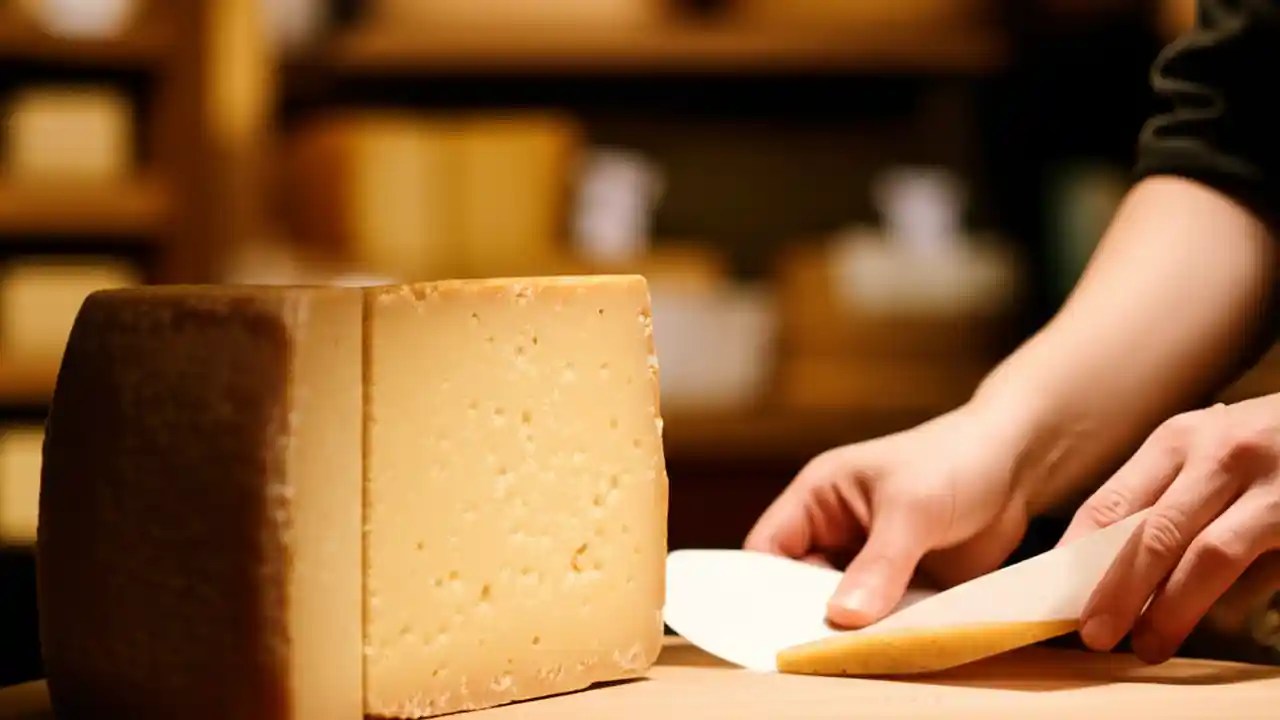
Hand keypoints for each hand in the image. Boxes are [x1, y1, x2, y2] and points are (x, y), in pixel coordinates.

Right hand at [744, 404, 1032, 627]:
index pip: (768, 548)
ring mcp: (869, 563)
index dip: (763, 584)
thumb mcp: (911, 507)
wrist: (1020, 464)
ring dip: (850, 630)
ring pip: (841, 608)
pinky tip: (890, 649)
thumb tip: (843, 617)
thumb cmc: (956, 459)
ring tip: (856, 651)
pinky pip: (881, 619)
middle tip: (820, 645)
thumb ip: (878, 563)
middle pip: (800, 586)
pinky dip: (884, 635)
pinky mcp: (903, 587)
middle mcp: (836, 532)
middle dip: (809, 614)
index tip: (773, 622)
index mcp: (818, 498)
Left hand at [1060, 396, 1279, 662]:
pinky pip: (1263, 567)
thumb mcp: (1213, 450)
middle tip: (1094, 633)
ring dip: (1172, 608)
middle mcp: (1219, 454)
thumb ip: (1171, 500)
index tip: (1055, 594)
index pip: (1112, 501)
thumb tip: (1115, 574)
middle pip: (1153, 531)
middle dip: (1118, 589)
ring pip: (1207, 554)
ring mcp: (1269, 484)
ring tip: (1148, 645)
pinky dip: (1233, 602)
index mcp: (1178, 439)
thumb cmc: (1271, 444)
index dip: (1079, 553)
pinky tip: (1215, 626)